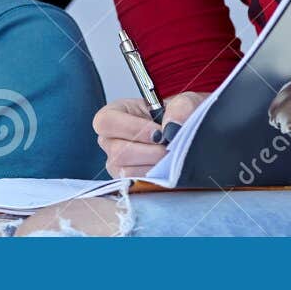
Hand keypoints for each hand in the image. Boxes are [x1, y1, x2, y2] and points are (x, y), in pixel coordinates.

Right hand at [93, 91, 207, 177]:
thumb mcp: (183, 103)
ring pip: (125, 171)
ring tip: (170, 160)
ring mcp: (116, 163)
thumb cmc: (176, 117)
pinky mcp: (127, 182)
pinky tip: (166, 172)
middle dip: (149, 152)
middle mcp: (110, 140)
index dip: (132, 129)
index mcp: (115, 114)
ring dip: (153, 168)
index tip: (159, 133)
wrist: (184, 137)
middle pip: (117, 151)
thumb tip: (172, 127)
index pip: (106, 122)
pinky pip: (135, 186)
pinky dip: (154, 181)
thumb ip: (181, 107)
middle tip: (169, 149)